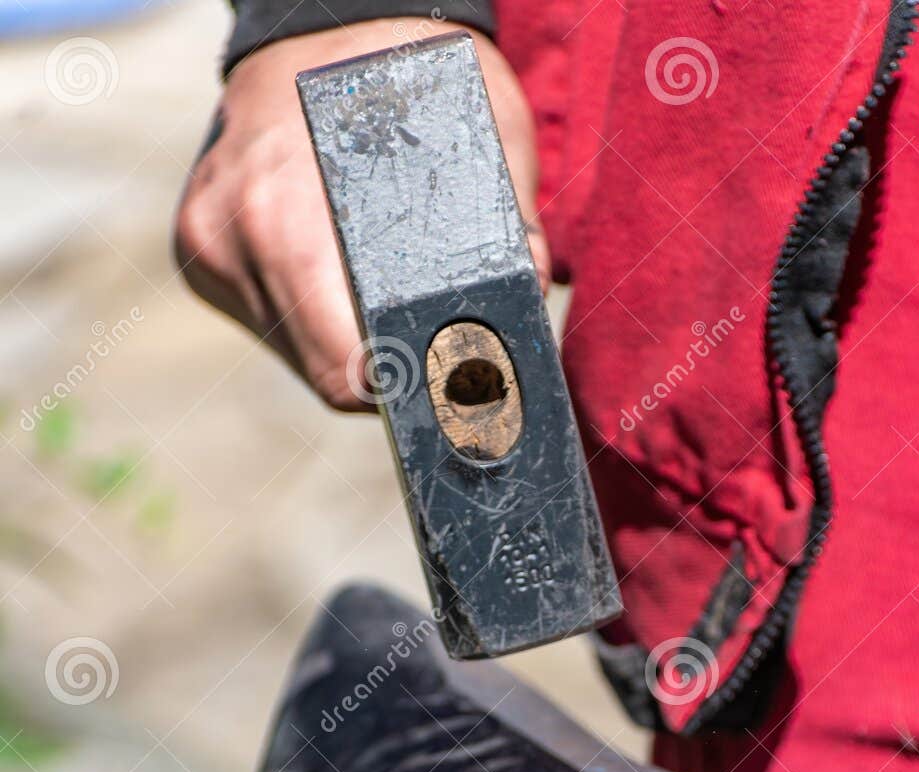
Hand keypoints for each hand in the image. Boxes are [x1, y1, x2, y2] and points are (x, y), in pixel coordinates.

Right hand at [174, 21, 546, 411]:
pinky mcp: (195, 244)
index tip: (430, 379)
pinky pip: (264, 310)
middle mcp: (232, 233)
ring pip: (291, 346)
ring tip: (370, 284)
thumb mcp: (485, 135)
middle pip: (319, 368)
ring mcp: (205, 240)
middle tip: (417, 336)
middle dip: (374, 362)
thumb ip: (511, 234)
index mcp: (286, 218)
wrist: (321, 11)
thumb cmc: (411, 71)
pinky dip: (305, 304)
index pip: (340, 370)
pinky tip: (329, 264)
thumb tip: (522, 326)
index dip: (395, 387)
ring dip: (337, 335)